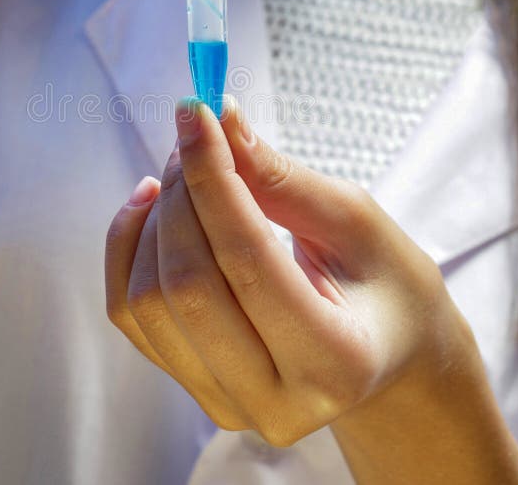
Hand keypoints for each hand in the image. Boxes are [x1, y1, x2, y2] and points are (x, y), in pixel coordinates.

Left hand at [105, 97, 517, 482]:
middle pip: (187, 283)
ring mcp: (226, 404)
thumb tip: (219, 119)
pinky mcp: (193, 389)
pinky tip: (154, 209)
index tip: (198, 114)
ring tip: (182, 173)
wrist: (388, 355)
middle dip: (182, 194)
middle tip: (196, 137)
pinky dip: (130, 249)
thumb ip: (280, 177)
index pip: (247, 257)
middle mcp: (275, 402)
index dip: (212, 176)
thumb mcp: (355, 224)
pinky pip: (129, 314)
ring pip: (146, 301)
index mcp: (336, 360)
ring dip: (153, 219)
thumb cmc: (386, 287)